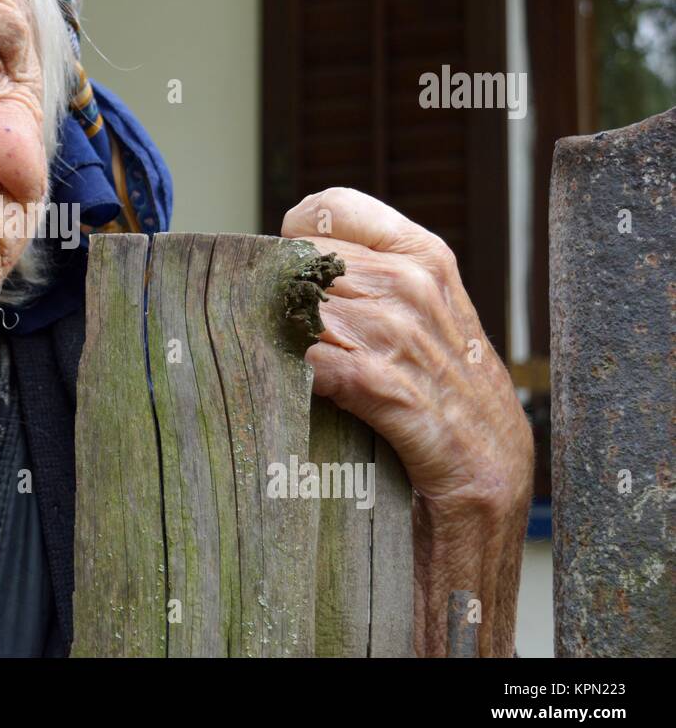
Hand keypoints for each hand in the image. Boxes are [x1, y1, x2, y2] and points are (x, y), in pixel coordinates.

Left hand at [282, 187, 532, 654]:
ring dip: (273, 340)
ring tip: (252, 369)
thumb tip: (268, 280)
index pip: (332, 210)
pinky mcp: (406, 402)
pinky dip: (298, 379)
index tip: (269, 285)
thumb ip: (360, 296)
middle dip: (268, 302)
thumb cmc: (439, 424)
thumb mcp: (413, 341)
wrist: (489, 517)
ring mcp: (415, 343)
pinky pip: (328, 366)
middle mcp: (419, 289)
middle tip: (238, 337)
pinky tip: (285, 398)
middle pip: (307, 265)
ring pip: (312, 311)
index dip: (286, 244)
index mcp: (425, 262)